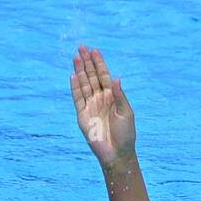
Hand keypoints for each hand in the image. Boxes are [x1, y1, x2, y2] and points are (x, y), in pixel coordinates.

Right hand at [70, 45, 134, 166]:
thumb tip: (115, 78)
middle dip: (87, 62)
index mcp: (113, 97)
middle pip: (92, 76)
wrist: (117, 153)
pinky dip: (75, 87)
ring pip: (84, 84)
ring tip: (76, 57)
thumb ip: (119, 95)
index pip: (104, 76)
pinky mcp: (82, 116)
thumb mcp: (126, 112)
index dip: (99, 63)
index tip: (95, 50)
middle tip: (82, 47)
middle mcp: (100, 99)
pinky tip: (73, 76)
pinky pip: (77, 99)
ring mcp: (91, 106)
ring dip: (80, 71)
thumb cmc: (126, 134)